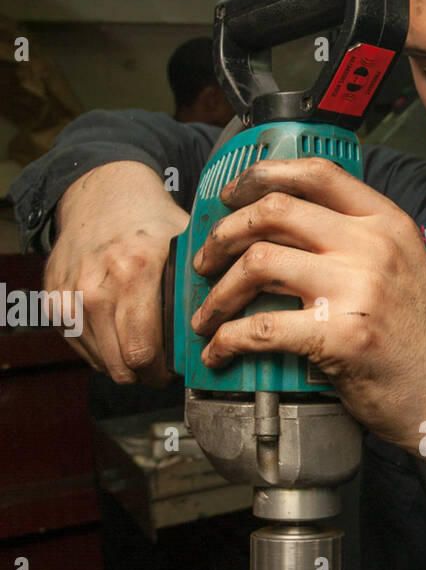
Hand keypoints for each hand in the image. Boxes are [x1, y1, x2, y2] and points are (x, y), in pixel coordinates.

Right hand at [45, 161, 189, 384]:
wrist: (101, 196)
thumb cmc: (149, 224)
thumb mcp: (185, 246)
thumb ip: (204, 286)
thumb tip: (226, 330)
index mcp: (134, 272)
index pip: (145, 351)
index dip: (166, 370)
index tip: (179, 368)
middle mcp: (96, 287)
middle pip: (124, 365)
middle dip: (149, 373)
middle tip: (164, 366)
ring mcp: (70, 297)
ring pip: (104, 363)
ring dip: (126, 363)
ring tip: (144, 344)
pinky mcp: (54, 303)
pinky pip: (85, 351)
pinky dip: (105, 350)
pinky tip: (121, 330)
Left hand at [189, 157, 425, 470]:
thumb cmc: (417, 334)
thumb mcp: (401, 264)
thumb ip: (356, 237)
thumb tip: (283, 224)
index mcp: (385, 222)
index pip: (315, 174)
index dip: (260, 175)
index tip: (229, 196)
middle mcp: (371, 246)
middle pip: (272, 211)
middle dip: (222, 234)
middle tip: (206, 260)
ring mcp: (357, 289)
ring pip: (257, 263)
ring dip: (217, 292)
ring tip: (206, 315)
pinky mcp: (340, 337)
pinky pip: (261, 327)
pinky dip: (227, 340)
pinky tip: (218, 352)